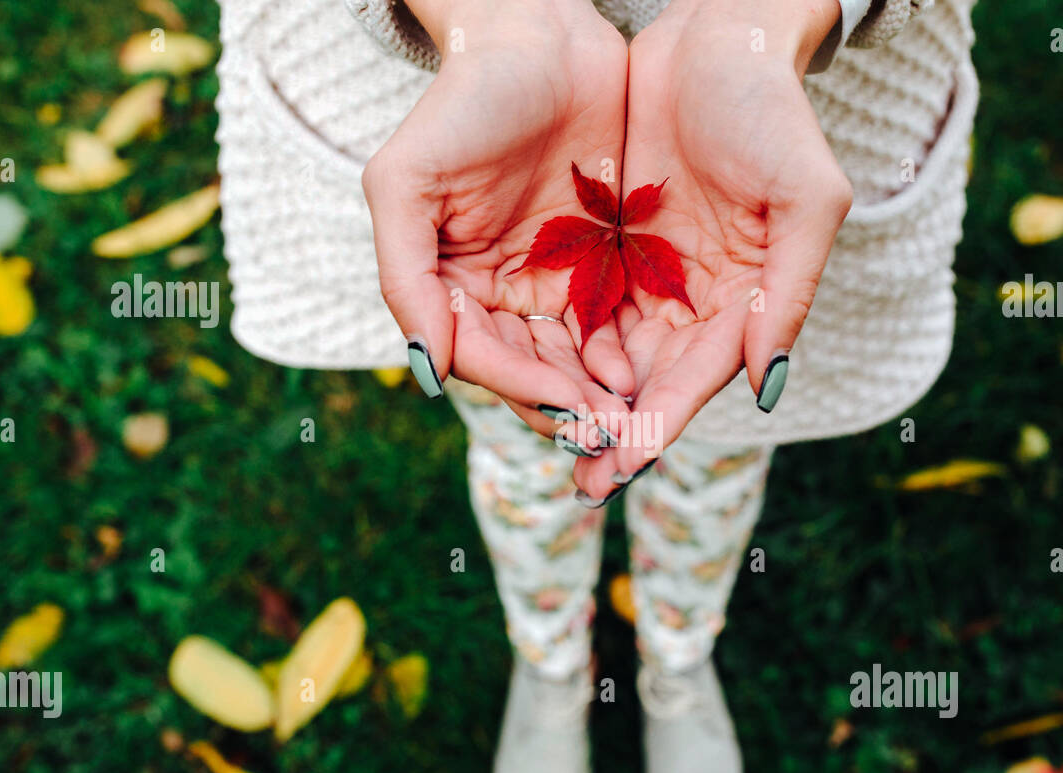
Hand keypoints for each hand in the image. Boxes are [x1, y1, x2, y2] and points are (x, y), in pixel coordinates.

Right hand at [362, 0, 633, 448]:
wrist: (543, 38)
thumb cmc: (465, 100)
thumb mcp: (407, 180)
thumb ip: (404, 274)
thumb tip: (426, 368)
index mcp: (450, 287)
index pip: (482, 357)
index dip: (522, 387)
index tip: (567, 408)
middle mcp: (501, 297)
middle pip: (533, 374)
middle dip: (571, 411)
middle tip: (613, 441)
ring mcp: (555, 285)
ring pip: (579, 362)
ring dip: (605, 399)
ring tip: (639, 426)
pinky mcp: (605, 267)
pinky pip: (620, 325)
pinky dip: (634, 358)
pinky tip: (658, 377)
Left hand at [572, 0, 852, 499]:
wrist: (719, 38)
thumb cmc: (771, 111)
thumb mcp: (804, 198)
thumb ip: (788, 292)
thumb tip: (767, 385)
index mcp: (745, 298)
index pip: (699, 376)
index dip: (662, 422)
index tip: (623, 465)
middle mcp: (698, 299)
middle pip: (652, 382)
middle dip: (617, 434)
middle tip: (582, 487)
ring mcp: (654, 273)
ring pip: (613, 355)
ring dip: (585, 404)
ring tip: (553, 449)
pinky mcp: (615, 244)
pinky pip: (583, 305)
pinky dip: (562, 344)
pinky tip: (532, 376)